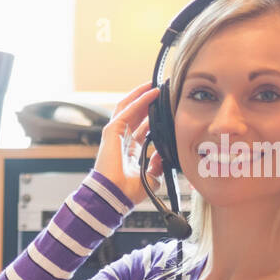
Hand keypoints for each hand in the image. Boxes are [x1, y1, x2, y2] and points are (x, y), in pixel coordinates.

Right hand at [92, 81, 164, 207]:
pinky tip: (152, 92)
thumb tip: (165, 153)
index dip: (154, 116)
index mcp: (131, 151)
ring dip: (143, 95)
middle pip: (136, 114)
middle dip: (149, 101)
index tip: (167, 107)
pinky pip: (127, 110)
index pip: (143, 127)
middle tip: (164, 90)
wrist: (115, 196)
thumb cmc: (128, 191)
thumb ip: (159, 164)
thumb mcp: (152, 177)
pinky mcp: (111, 131)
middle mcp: (122, 140)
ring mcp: (115, 134)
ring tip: (156, 83)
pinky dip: (140, 100)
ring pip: (129, 107)